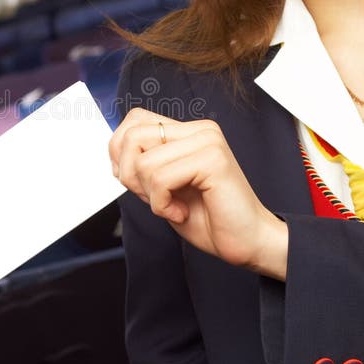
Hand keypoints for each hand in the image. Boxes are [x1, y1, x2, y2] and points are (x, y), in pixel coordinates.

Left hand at [109, 108, 287, 278]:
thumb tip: (115, 152)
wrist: (247, 242)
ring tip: (174, 206)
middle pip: (132, 137)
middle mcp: (199, 129)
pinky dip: (162, 204)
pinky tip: (182, 212)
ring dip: (151, 196)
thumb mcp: (163, 186)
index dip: (121, 154)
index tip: (138, 183)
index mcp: (188, 131)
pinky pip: (161, 178)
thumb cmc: (208, 217)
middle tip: (155, 198)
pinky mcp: (213, 160)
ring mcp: (208, 141)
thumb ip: (144, 164)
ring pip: (144, 162)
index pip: (134, 121)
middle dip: (130, 176)